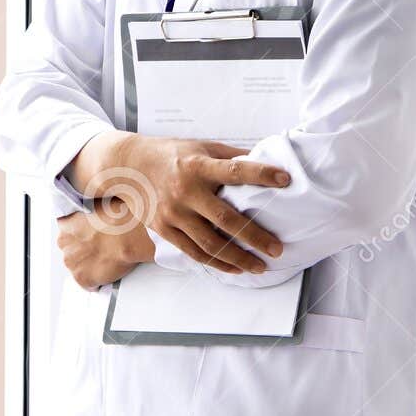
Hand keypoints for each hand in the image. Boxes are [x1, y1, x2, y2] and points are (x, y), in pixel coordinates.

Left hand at [57, 199, 153, 290]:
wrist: (132, 237)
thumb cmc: (121, 218)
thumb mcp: (100, 202)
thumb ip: (89, 208)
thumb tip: (92, 209)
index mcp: (65, 224)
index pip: (67, 229)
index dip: (82, 232)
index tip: (92, 234)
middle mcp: (64, 243)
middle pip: (71, 248)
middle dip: (84, 248)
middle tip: (102, 245)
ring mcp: (72, 262)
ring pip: (78, 265)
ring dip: (89, 263)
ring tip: (107, 258)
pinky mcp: (82, 278)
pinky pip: (87, 283)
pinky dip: (96, 280)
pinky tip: (108, 271)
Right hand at [67, 131, 288, 275]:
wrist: (128, 166)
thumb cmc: (172, 155)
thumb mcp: (201, 146)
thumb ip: (230, 156)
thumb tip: (265, 159)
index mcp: (198, 165)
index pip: (235, 171)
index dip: (261, 174)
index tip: (286, 180)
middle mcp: (185, 190)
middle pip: (226, 219)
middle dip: (255, 236)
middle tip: (277, 248)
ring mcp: (173, 213)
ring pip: (210, 243)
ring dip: (238, 258)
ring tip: (260, 266)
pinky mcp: (164, 229)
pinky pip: (193, 252)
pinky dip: (216, 263)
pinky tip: (234, 268)